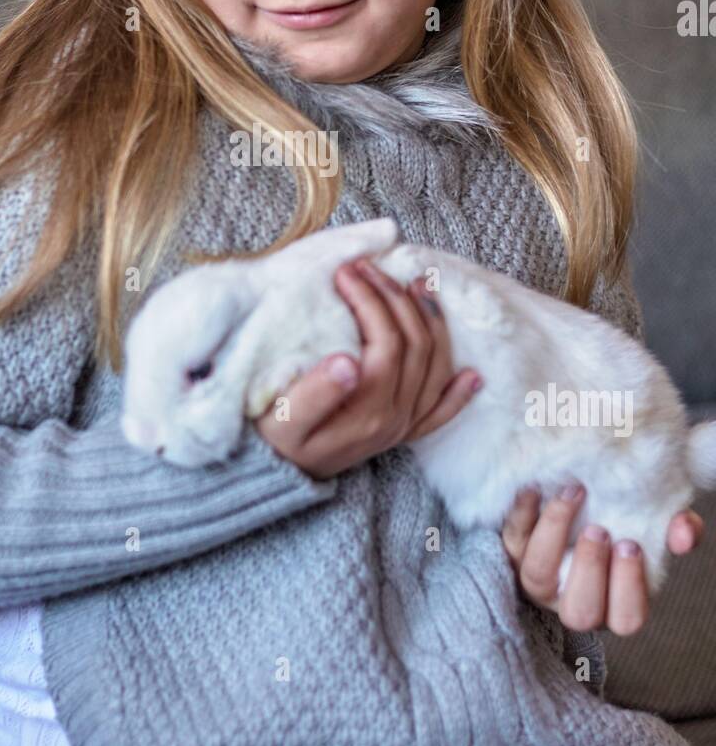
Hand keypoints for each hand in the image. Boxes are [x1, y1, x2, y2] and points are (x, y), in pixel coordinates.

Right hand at [253, 256, 482, 479]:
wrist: (274, 478)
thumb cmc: (273, 442)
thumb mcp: (282, 419)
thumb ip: (314, 393)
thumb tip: (348, 361)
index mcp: (368, 410)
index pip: (386, 341)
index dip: (370, 300)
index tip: (345, 272)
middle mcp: (394, 419)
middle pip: (413, 345)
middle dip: (394, 297)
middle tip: (367, 267)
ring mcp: (402, 427)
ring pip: (434, 365)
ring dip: (430, 321)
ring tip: (416, 283)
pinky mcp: (401, 434)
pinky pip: (440, 412)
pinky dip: (459, 391)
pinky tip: (472, 374)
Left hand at [501, 482, 705, 634]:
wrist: (579, 500)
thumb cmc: (621, 521)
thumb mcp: (655, 525)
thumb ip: (679, 528)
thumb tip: (683, 532)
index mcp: (614, 603)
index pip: (627, 618)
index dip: (629, 587)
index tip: (631, 544)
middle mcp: (572, 600)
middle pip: (580, 611)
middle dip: (590, 569)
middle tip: (600, 529)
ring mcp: (538, 580)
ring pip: (536, 577)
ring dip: (554, 535)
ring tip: (573, 495)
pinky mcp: (512, 552)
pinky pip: (510, 539)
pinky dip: (522, 512)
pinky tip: (536, 487)